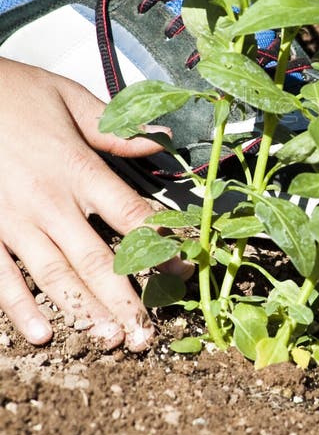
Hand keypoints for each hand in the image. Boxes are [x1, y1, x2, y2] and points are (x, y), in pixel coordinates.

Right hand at [0, 58, 163, 348]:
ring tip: (111, 342)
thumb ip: (114, 128)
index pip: (131, 215)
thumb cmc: (10, 93)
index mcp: (78, 168)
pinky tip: (41, 334)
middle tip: (148, 337)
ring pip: (55, 276)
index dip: (162, 245)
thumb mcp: (67, 98)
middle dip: (126, 301)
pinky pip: (0, 275)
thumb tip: (162, 141)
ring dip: (84, 312)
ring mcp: (13, 221)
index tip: (185, 270)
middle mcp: (49, 202)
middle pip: (97, 260)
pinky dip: (18, 307)